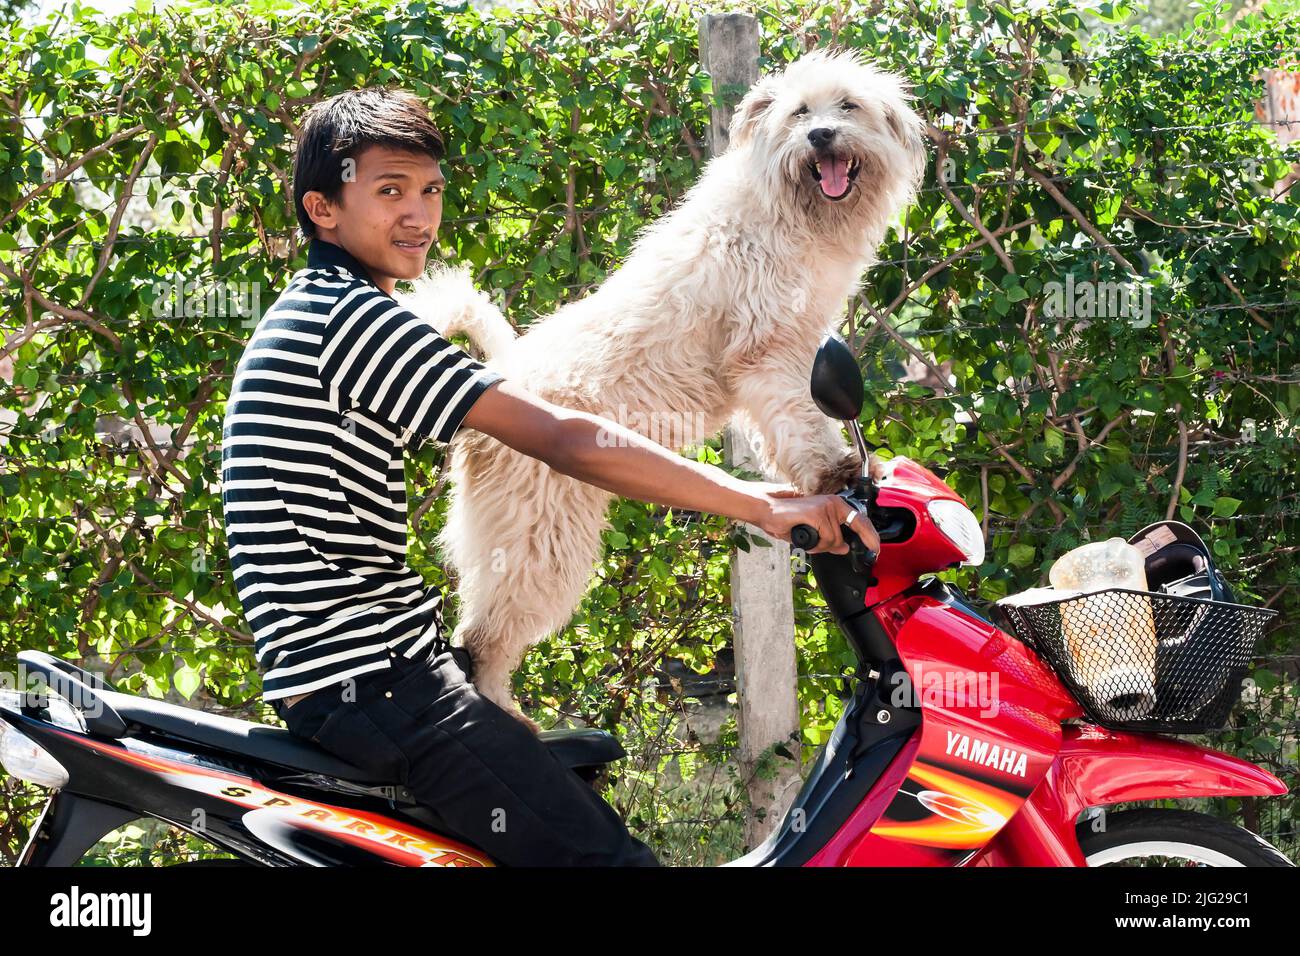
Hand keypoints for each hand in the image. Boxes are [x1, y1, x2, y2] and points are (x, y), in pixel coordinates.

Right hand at [753, 483, 881, 555]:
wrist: (765, 509)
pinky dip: (815, 544)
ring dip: (822, 546)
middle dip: (867, 539)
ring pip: (836, 539)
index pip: (859, 519)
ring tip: (808, 540)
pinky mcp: (817, 513)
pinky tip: (805, 538)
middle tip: (873, 550)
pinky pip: (826, 538)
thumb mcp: (813, 532)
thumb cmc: (785, 519)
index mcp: (832, 504)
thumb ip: (829, 538)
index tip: (876, 547)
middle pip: (858, 524)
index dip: (870, 534)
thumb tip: (844, 547)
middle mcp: (832, 502)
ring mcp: (825, 506)